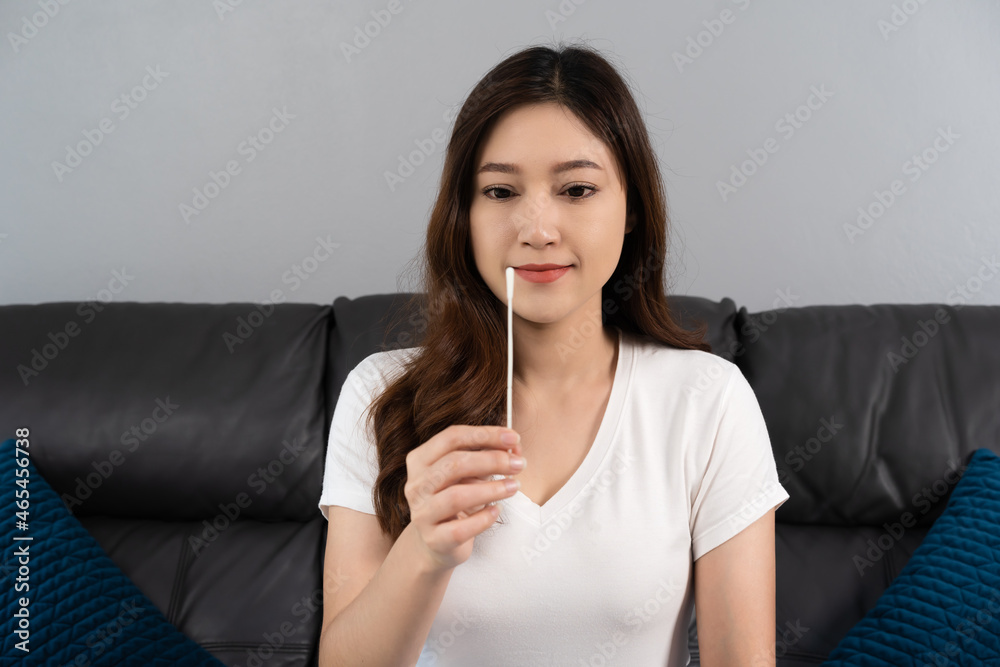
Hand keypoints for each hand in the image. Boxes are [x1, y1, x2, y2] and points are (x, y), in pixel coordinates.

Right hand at [404, 425, 525, 572]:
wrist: (437, 542)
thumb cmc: (455, 498)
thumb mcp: (467, 473)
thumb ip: (486, 456)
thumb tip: (515, 448)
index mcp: (420, 460)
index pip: (451, 437)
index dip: (485, 434)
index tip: (514, 438)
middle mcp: (416, 485)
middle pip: (454, 464)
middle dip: (492, 461)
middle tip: (519, 464)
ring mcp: (422, 514)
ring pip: (456, 496)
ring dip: (491, 489)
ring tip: (514, 486)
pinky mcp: (434, 540)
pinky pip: (461, 529)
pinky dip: (483, 518)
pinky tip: (497, 510)